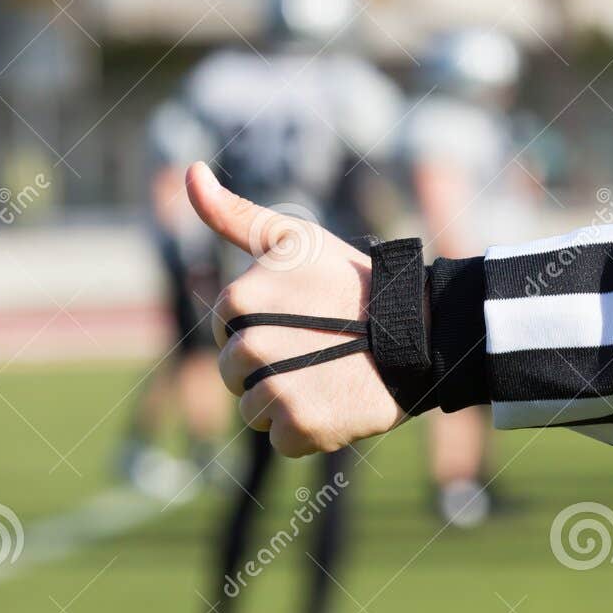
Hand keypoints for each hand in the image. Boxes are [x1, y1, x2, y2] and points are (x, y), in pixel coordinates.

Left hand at [188, 163, 406, 455]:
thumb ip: (236, 215)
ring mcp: (275, 390)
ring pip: (254, 411)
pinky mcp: (302, 428)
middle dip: (269, 367)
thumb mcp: (296, 239)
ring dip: (287, 402)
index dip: (261, 330)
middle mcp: (248, 347)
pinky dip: (310, 431)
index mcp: (238, 301)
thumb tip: (193, 171)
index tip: (300, 321)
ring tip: (329, 377)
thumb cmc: (353, 282)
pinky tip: (338, 403)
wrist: (420, 332)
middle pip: (235, 374)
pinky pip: (283, 441)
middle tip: (318, 351)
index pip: (225, 333)